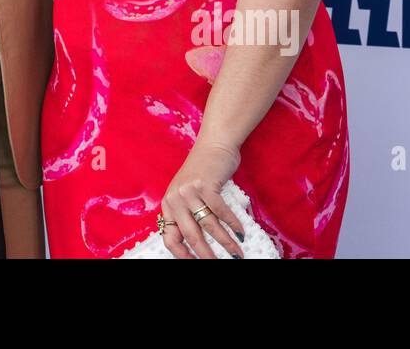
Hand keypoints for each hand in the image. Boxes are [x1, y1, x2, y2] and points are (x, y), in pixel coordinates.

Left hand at [158, 139, 244, 258]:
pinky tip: (241, 232)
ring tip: (236, 254)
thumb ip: (187, 215)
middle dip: (206, 255)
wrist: (213, 145)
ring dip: (225, 242)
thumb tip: (199, 246)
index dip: (182, 255)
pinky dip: (233, 224)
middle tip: (218, 265)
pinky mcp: (205, 185)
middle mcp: (175, 198)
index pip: (170, 237)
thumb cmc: (202, 172)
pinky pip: (221, 211)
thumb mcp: (187, 193)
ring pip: (209, 226)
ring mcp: (189, 191)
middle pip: (190, 235)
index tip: (195, 263)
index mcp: (168, 204)